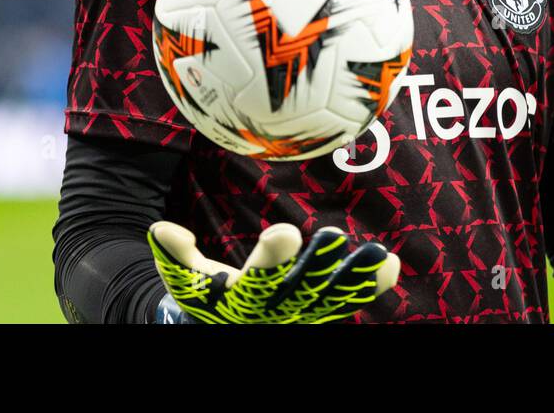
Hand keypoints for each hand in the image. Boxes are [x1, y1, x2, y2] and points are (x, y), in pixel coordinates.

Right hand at [147, 221, 399, 323]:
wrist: (227, 326)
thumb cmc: (207, 294)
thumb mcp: (184, 277)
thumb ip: (174, 253)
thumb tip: (161, 228)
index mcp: (242, 300)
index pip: (258, 280)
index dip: (273, 259)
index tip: (286, 232)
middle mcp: (276, 310)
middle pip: (302, 289)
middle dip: (321, 265)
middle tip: (337, 237)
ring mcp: (302, 313)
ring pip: (332, 298)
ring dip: (356, 278)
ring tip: (381, 256)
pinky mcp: (319, 311)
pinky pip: (346, 301)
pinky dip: (367, 286)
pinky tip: (391, 265)